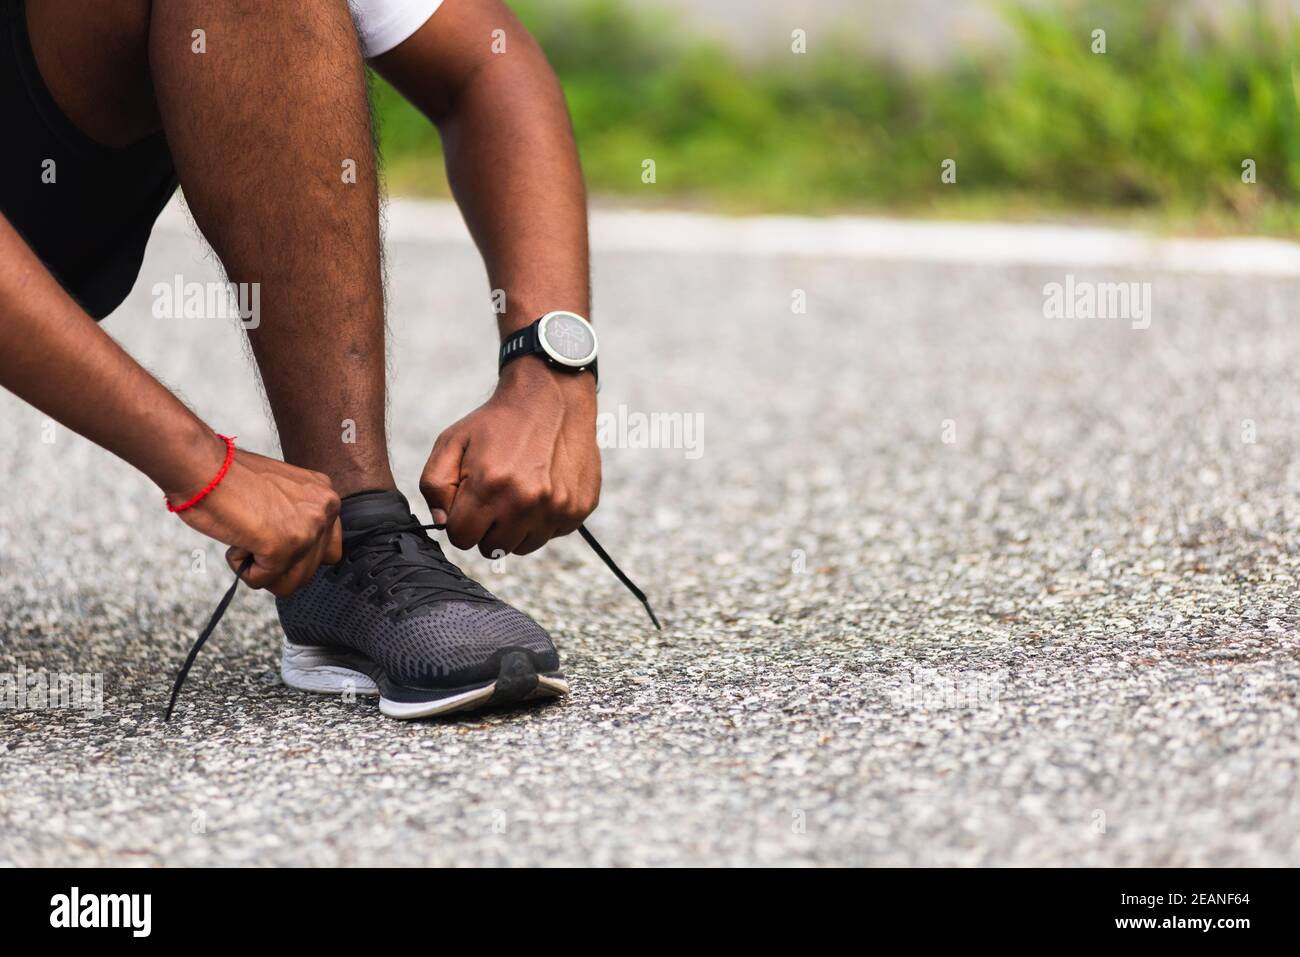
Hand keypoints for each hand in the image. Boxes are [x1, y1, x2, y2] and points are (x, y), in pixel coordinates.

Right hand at [166, 441, 342, 595]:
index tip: (275, 544)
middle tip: (254, 540)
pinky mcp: (283, 547)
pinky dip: (242, 567)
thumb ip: (297, 517)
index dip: (297, 555)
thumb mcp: (281, 493)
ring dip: (261, 569)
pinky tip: (237, 539)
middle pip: (310, 569)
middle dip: (278, 565)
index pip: (328, 548)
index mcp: (324, 495)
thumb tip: (296, 551)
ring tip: (246, 537)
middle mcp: (325, 511)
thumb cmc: (230, 477)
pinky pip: (262, 580)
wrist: (203, 466)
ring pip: (291, 582)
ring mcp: (307, 530)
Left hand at [420, 358, 599, 556]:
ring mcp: (558, 507)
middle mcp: (527, 501)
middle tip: (493, 496)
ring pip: (523, 547)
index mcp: (491, 485)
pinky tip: (541, 488)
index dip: (461, 522)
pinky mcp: (579, 509)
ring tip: (517, 492)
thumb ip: (434, 485)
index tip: (469, 503)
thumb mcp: (451, 442)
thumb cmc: (497, 422)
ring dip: (515, 527)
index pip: (462, 538)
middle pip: (492, 548)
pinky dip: (542, 519)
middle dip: (487, 527)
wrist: (552, 397)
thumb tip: (443, 522)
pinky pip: (551, 534)